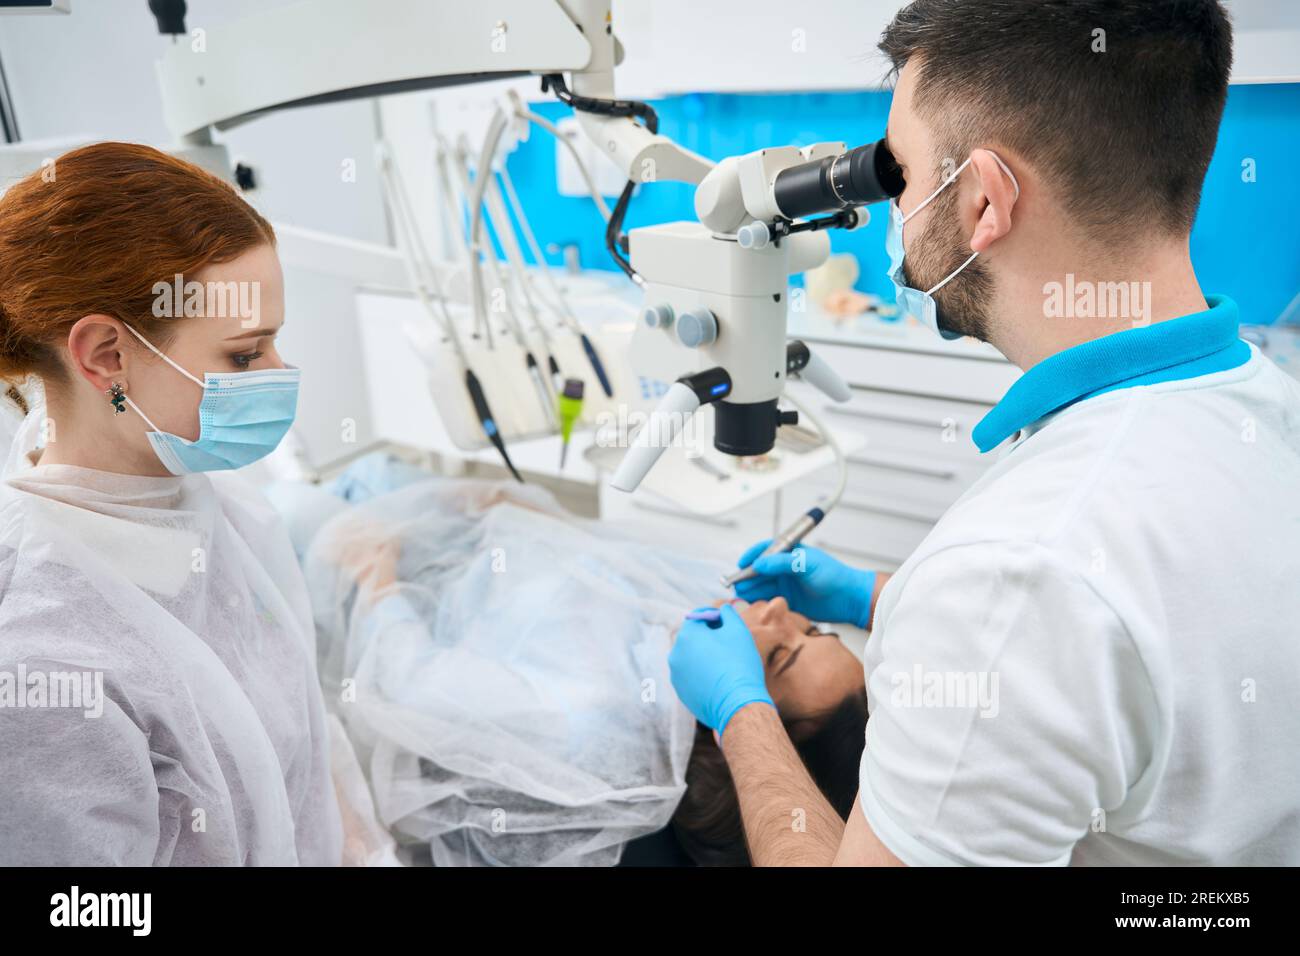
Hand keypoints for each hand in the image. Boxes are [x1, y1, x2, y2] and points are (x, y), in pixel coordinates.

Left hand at [669, 604, 773, 733]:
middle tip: (728, 642)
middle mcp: (675, 654)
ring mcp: (676, 675)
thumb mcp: (738, 631)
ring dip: (705, 655)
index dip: (715, 616)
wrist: (738, 705)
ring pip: (691, 657)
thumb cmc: (739, 665)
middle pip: (693, 637)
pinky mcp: (681, 692)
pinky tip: (719, 678)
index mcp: (687, 635)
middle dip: (709, 636)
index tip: (727, 621)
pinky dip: (702, 673)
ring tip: (725, 663)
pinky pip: (691, 675)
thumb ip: (728, 614)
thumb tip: (723, 609)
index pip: (699, 616)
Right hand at [733, 541, 875, 628]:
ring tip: (742, 596)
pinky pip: (768, 599)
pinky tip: (753, 604)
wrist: (849, 598)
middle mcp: (785, 568)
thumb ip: (782, 563)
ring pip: (761, 585)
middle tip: (738, 585)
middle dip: (747, 576)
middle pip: (759, 570)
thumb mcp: (806, 564)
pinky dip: (759, 601)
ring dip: (751, 590)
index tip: (742, 563)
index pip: (765, 550)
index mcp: (790, 553)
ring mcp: (785, 584)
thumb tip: (759, 563)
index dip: (752, 555)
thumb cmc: (833, 575)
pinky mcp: (788, 601)